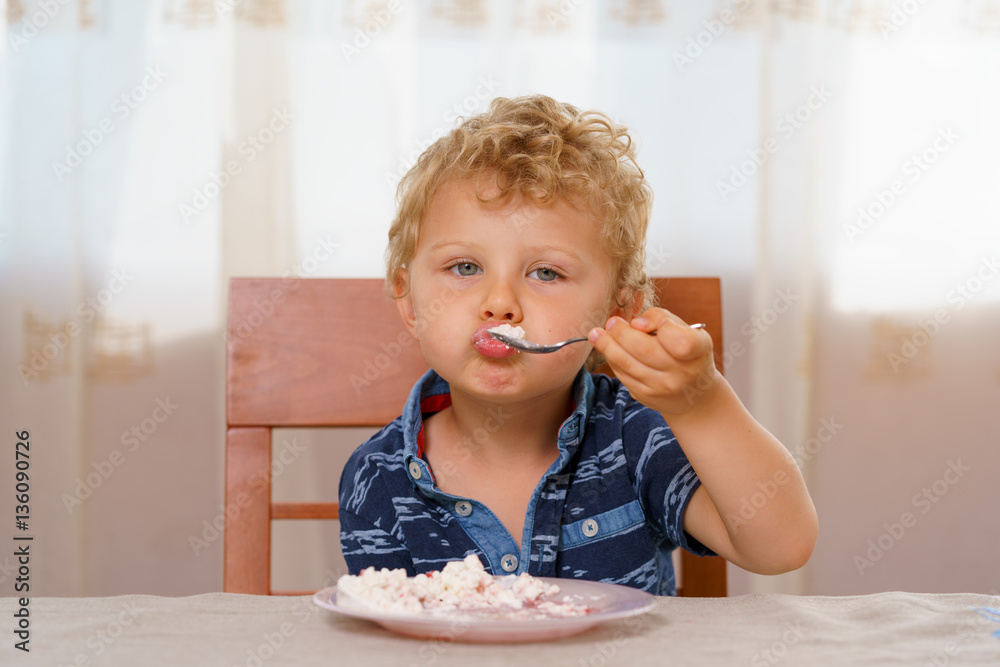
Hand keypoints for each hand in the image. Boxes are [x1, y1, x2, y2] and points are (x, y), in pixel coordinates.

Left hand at [588, 308, 719, 414]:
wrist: (694, 395)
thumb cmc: (687, 353)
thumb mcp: (686, 330)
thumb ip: (661, 318)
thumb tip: (635, 323)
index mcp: (697, 351)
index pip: (679, 340)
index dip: (660, 326)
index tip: (644, 321)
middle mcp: (682, 372)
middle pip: (643, 350)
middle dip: (621, 333)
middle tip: (611, 322)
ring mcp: (663, 387)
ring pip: (627, 364)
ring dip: (607, 346)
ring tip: (596, 334)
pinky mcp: (646, 396)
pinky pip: (623, 375)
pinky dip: (612, 359)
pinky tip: (607, 349)